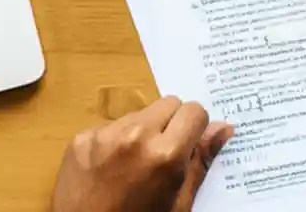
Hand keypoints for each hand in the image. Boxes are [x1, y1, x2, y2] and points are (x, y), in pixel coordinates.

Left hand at [51, 96, 233, 211]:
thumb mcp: (179, 203)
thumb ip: (201, 162)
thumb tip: (224, 128)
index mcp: (166, 154)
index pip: (195, 111)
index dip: (195, 129)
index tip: (188, 146)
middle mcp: (136, 135)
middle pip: (168, 103)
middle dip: (172, 123)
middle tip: (164, 153)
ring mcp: (105, 135)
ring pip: (139, 113)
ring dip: (143, 131)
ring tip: (134, 165)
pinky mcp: (81, 138)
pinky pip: (110, 126)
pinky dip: (115, 141)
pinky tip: (111, 168)